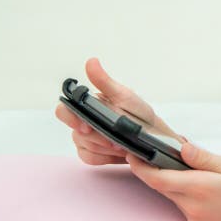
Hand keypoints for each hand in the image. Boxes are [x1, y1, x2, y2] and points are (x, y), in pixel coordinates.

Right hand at [55, 57, 184, 165]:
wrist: (155, 138)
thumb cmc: (140, 114)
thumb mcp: (125, 97)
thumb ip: (105, 82)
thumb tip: (91, 62)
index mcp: (88, 104)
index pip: (64, 110)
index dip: (71, 119)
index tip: (87, 126)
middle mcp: (83, 120)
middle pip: (75, 132)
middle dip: (99, 136)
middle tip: (118, 138)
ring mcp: (85, 137)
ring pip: (83, 145)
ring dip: (105, 146)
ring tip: (122, 143)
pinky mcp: (91, 152)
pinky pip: (88, 158)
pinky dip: (104, 156)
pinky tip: (117, 152)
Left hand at [125, 141, 220, 220]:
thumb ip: (203, 157)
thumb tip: (179, 147)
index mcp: (199, 188)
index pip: (157, 178)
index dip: (140, 167)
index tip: (131, 153)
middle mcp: (192, 207)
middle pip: (162, 187)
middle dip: (156, 169)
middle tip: (157, 151)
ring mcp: (196, 218)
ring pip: (174, 195)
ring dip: (173, 180)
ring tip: (185, 164)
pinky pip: (185, 204)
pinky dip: (186, 191)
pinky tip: (201, 183)